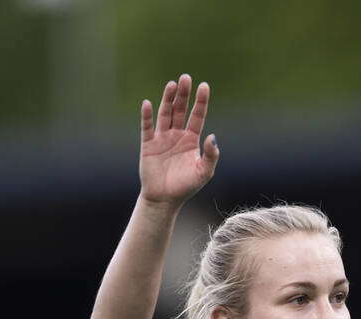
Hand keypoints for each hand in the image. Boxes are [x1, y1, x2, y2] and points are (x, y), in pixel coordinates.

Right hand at [139, 74, 218, 205]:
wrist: (165, 199)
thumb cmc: (187, 186)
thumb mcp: (204, 172)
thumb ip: (211, 154)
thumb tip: (213, 136)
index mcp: (191, 139)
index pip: (197, 115)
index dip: (201, 101)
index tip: (204, 86)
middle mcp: (177, 135)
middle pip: (180, 109)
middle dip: (183, 94)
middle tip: (185, 78)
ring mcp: (162, 138)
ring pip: (165, 114)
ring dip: (168, 99)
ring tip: (172, 85)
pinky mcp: (148, 144)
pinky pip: (147, 127)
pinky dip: (147, 115)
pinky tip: (149, 103)